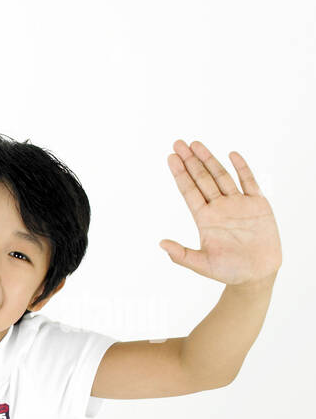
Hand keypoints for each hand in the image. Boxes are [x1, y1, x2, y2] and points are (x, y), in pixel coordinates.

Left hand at [162, 140, 280, 286]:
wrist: (256, 274)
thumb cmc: (229, 271)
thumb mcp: (202, 265)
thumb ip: (182, 255)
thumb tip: (161, 244)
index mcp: (205, 219)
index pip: (189, 191)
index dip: (180, 174)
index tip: (170, 157)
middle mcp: (219, 207)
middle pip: (202, 179)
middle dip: (190, 161)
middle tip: (178, 143)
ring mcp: (238, 204)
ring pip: (221, 176)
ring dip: (209, 159)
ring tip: (196, 144)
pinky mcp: (258, 204)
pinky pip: (249, 182)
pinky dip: (241, 168)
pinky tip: (231, 154)